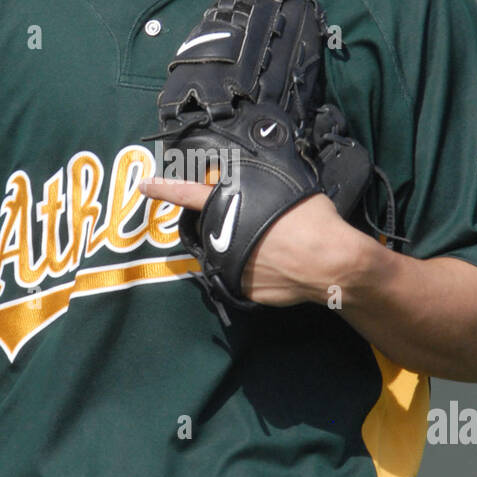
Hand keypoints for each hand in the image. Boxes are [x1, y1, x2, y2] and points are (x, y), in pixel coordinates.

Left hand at [140, 177, 351, 305]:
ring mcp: (231, 267)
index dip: (165, 189)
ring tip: (285, 249)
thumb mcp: (287, 189)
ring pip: (233, 256)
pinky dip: (264, 273)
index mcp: (232, 206)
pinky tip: (287, 268)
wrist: (331, 263)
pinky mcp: (245, 290)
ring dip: (252, 252)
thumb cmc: (314, 221)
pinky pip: (250, 278)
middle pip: (217, 230)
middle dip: (236, 229)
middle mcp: (224, 238)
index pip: (190, 194)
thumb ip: (264, 188)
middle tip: (269, 230)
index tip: (145, 186)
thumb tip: (262, 190)